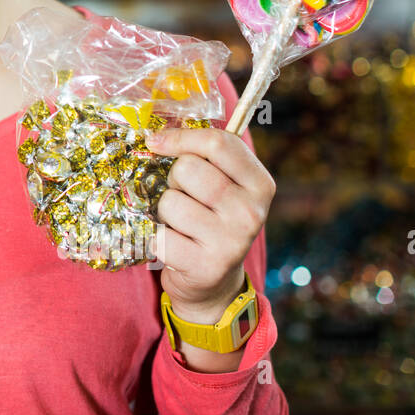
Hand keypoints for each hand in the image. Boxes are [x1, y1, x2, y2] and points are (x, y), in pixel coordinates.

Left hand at [147, 127, 275, 322]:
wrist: (212, 282)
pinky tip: (175, 245)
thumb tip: (154, 132)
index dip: (179, 138)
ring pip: (170, 201)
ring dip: (163, 211)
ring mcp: (232, 241)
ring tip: (179, 224)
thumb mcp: (221, 185)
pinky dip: (156, 238)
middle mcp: (251, 212)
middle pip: (188, 169)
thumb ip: (202, 156)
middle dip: (172, 180)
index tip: (156, 143)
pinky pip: (159, 235)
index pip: (218, 143)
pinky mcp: (206, 265)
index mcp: (260, 184)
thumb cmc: (209, 220)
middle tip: (182, 197)